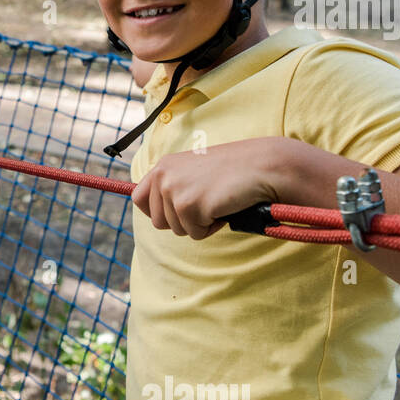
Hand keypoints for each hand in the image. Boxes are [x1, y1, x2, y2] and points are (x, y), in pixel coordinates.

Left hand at [132, 137, 286, 239]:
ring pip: (177, 230)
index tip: (177, 211)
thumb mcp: (194, 172)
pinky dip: (212, 227)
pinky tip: (224, 207)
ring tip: (217, 201)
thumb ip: (173, 185)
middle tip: (206, 204)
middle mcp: (163, 176)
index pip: (138, 198)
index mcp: (162, 166)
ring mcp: (174, 191)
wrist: (261, 165)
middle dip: (182, 221)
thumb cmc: (233, 171)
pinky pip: (196, 234)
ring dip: (199, 223)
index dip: (156, 211)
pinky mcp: (188, 206)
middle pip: (157, 222)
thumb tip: (155, 213)